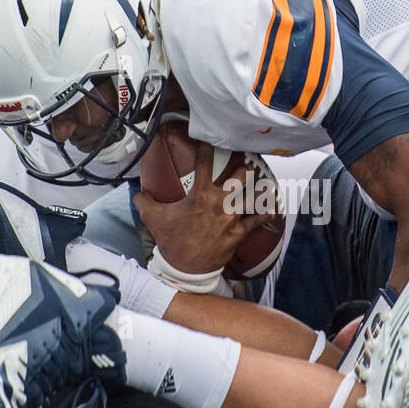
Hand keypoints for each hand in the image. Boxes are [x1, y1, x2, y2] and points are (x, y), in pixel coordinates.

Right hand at [133, 142, 276, 273]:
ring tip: (264, 180)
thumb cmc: (171, 241)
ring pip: (253, 197)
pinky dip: (265, 214)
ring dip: (259, 188)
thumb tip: (137, 192)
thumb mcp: (153, 218)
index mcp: (199, 195)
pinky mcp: (239, 234)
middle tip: (248, 160)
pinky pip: (257, 221)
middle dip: (245, 166)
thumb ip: (144, 201)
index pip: (204, 163)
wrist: (184, 269)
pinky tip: (271, 208)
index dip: (208, 147)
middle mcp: (218, 204)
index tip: (210, 138)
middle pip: (240, 177)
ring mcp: (231, 219)